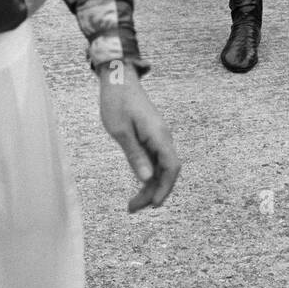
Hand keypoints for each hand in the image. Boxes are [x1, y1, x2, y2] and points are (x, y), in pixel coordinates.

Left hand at [98, 63, 179, 211]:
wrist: (118, 79)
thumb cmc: (117, 102)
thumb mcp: (121, 131)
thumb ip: (135, 155)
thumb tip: (147, 179)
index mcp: (158, 135)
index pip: (171, 167)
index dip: (166, 188)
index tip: (154, 206)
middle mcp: (162, 136)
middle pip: (167, 171)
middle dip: (154, 192)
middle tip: (133, 208)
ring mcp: (157, 136)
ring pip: (160, 167)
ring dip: (150, 186)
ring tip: (132, 204)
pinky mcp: (151, 135)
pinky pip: (154, 159)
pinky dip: (147, 174)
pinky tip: (137, 184)